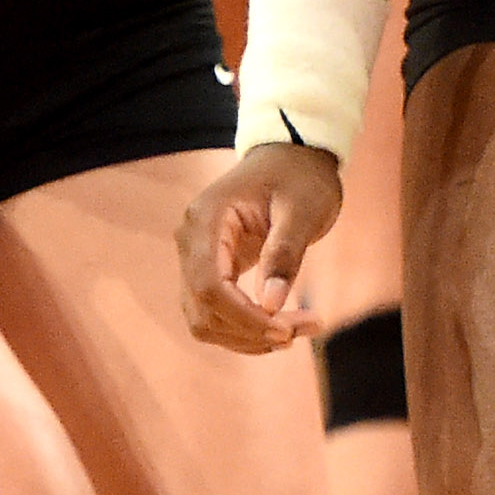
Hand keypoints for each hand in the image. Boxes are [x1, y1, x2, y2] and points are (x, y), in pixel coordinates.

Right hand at [178, 144, 341, 353]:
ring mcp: (196, 257)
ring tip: (298, 329)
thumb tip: (271, 306)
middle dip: (251, 330)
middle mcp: (192, 240)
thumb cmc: (299, 177)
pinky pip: (217, 313)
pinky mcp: (210, 271)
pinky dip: (247, 328)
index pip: (208, 284)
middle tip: (303, 329)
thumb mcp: (303, 210)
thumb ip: (285, 253)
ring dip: (249, 336)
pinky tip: (282, 326)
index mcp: (206, 217)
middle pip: (204, 308)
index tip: (284, 331)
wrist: (291, 157)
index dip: (242, 317)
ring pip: (206, 320)